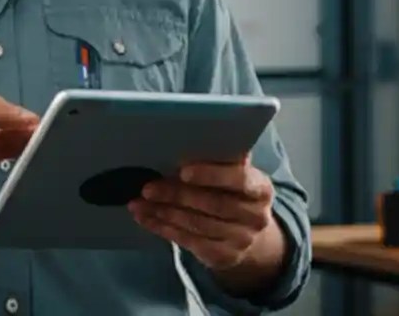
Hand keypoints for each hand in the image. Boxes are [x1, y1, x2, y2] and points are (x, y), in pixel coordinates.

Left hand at [128, 155, 275, 270]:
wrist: (247, 232)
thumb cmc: (231, 192)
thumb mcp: (233, 174)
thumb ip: (218, 161)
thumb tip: (179, 142)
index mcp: (260, 188)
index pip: (240, 179)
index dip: (211, 175)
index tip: (183, 171)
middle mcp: (255, 216)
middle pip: (212, 204)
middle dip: (176, 194)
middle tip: (148, 188)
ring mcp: (241, 239)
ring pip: (196, 224)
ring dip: (163, 212)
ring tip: (138, 202)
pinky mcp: (223, 256)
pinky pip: (187, 241)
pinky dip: (162, 228)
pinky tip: (144, 218)